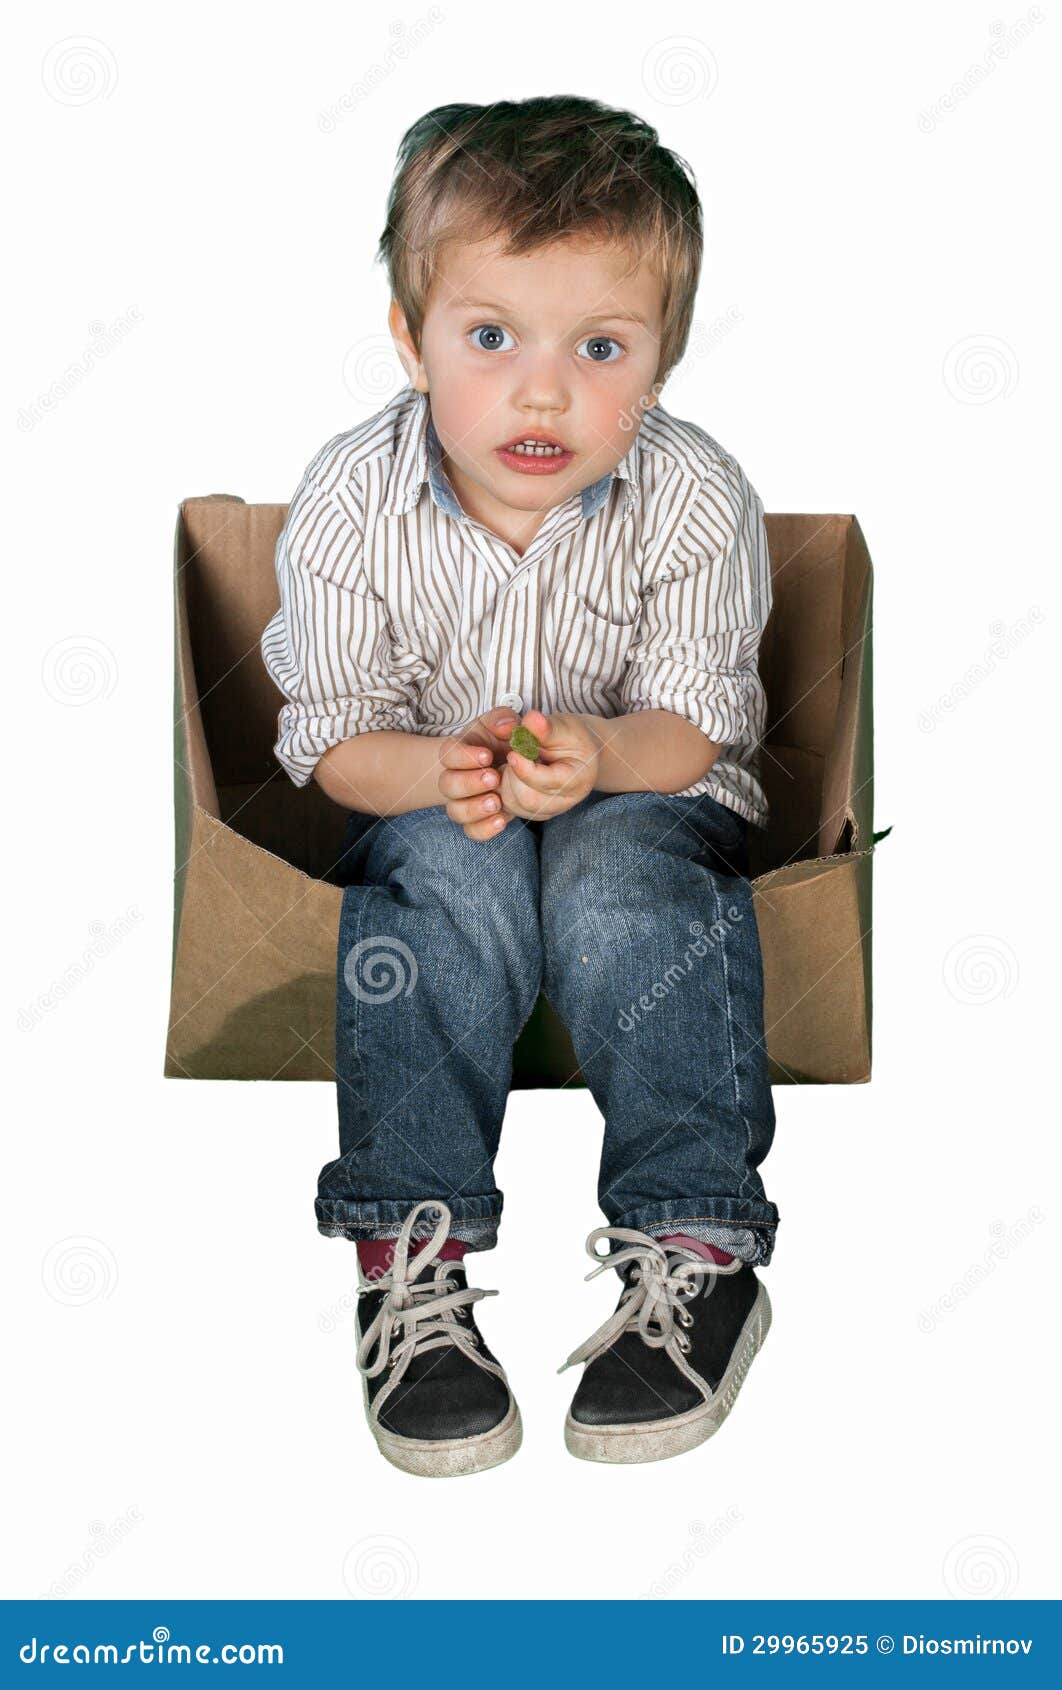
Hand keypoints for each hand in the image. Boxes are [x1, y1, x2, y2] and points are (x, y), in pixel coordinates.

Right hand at [436, 706, 520, 838]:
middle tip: (494, 778)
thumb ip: (503, 720)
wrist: (511, 763)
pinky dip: (484, 829)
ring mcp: (466, 801)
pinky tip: (501, 821)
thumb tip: (506, 726)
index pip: (448, 754)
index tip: (487, 756)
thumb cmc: (504, 740)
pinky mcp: (479, 819)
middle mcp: (457, 778)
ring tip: (497, 802)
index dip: (464, 757)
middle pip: (447, 785)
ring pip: (455, 811)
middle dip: (469, 783)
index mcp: (460, 751)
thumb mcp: (504, 723)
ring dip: (474, 808)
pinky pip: (472, 831)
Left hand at [498, 710, 600, 820]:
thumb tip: (531, 719)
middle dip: (512, 775)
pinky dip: (501, 789)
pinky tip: (507, 771)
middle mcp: (562, 802)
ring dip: (504, 781)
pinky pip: (508, 808)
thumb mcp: (563, 727)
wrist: (577, 754)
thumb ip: (546, 728)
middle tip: (513, 753)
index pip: (546, 782)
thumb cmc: (572, 739)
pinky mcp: (531, 812)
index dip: (525, 768)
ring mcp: (546, 811)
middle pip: (527, 799)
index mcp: (576, 781)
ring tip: (512, 761)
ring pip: (513, 805)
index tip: (513, 751)